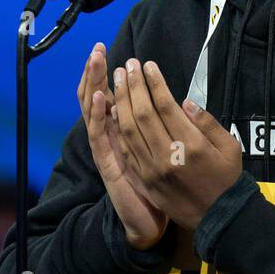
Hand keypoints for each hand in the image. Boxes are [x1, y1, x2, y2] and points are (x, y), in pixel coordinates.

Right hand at [79, 43, 168, 249]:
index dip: (105, 76)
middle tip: (97, 48)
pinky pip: (99, 137)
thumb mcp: (166, 151)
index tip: (105, 52)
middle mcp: (110, 139)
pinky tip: (99, 98)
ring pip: (94, 113)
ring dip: (94, 87)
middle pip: (96, 99)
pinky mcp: (107, 164)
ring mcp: (106, 151)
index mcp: (123, 134)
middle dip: (96, 74)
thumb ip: (169, 128)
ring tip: (95, 62)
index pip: (109, 98)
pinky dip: (97, 116)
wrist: (148, 224)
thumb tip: (180, 102)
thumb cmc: (160, 188)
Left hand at [110, 58, 243, 232]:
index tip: (148, 65)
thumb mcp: (230, 146)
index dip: (155, 83)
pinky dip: (118, 128)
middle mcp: (168, 155)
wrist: (218, 217)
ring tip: (118, 80)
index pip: (166, 106)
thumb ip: (208, 122)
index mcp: (191, 145)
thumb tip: (185, 102)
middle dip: (133, 86)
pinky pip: (126, 149)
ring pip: (129, 130)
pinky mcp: (144, 179)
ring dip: (121, 103)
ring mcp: (152, 169)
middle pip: (143, 114)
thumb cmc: (227, 177)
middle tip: (129, 65)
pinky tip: (114, 110)